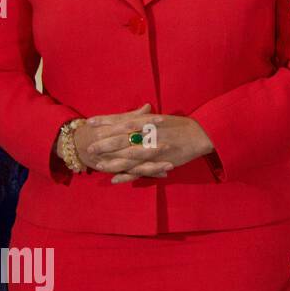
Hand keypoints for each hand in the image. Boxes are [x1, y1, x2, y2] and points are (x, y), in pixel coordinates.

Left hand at [80, 105, 214, 182]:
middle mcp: (147, 134)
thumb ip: (145, 117)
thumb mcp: (162, 118)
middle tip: (89, 147)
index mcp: (147, 121)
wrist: (200, 134)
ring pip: (127, 156)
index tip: (89, 122)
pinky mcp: (157, 162)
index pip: (121, 120)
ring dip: (111, 160)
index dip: (105, 121)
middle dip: (104, 143)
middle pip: (121, 138)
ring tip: (98, 164)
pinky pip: (139, 171)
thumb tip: (135, 111)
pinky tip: (115, 179)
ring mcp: (152, 149)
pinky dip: (127, 175)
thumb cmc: (181, 125)